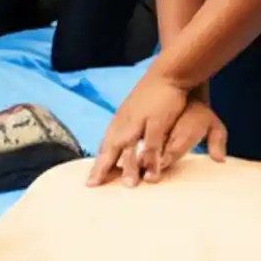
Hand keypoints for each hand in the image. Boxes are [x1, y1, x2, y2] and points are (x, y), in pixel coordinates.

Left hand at [87, 72, 198, 187]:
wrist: (169, 73)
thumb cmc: (154, 92)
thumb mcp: (135, 109)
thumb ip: (129, 126)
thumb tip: (124, 142)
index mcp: (120, 120)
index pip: (106, 144)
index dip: (99, 162)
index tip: (91, 179)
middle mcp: (125, 121)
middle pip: (110, 147)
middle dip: (102, 167)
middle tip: (93, 185)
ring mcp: (139, 121)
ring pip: (129, 148)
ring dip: (128, 168)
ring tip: (128, 186)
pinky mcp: (156, 121)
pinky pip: (151, 145)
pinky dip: (151, 160)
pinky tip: (152, 173)